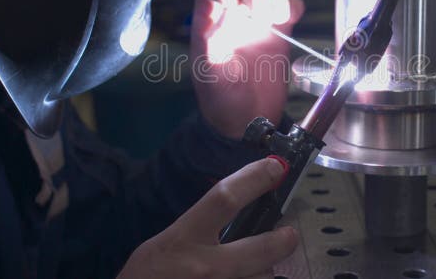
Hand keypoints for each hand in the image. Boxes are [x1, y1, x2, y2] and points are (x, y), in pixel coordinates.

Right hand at [117, 158, 298, 278]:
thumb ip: (197, 228)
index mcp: (183, 239)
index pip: (224, 199)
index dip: (254, 179)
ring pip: (261, 278)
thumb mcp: (166, 243)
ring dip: (262, 272)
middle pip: (260, 248)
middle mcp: (205, 267)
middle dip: (282, 241)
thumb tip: (234, 210)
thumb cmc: (146, 277)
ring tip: (252, 270)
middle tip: (289, 235)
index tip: (275, 167)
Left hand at [190, 0, 304, 138]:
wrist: (248, 123)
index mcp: (211, 25)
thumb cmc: (221, 100)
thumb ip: (209, 39)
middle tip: (257, 15)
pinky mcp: (281, 34)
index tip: (233, 1)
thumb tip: (216, 5)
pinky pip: (290, 8)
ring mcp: (259, 26)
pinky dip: (292, 6)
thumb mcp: (208, 72)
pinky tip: (290, 18)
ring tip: (274, 20)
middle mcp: (235, 20)